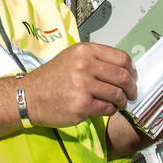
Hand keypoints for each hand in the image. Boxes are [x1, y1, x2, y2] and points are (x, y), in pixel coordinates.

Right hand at [21, 42, 136, 127]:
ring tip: (120, 104)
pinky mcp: (82, 105)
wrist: (29, 96)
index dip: (132, 70)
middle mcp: (85, 66)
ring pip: (117, 94)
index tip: (133, 77)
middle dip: (131, 88)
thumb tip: (121, 68)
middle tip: (132, 94)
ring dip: (122, 101)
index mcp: (85, 51)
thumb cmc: (50, 79)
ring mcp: (83, 86)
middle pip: (123, 76)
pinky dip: (110, 110)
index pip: (121, 58)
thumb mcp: (71, 58)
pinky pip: (107, 108)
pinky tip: (105, 109)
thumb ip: (94, 59)